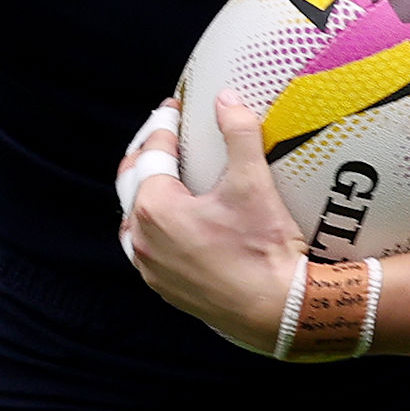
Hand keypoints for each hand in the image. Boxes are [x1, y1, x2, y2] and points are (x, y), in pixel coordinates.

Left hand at [116, 93, 312, 355]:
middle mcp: (142, 238)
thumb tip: (226, 99)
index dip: (162, 125)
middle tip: (163, 133)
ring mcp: (150, 267)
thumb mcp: (253, 183)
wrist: (277, 311)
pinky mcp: (164, 288)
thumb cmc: (264, 248)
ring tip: (162, 175)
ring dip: (144, 193)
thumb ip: (239, 135)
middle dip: (146, 154)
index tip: (173, 108)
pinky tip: (174, 221)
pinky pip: (147, 248)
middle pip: (132, 184)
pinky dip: (154, 226)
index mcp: (156, 208)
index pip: (152, 153)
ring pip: (134, 219)